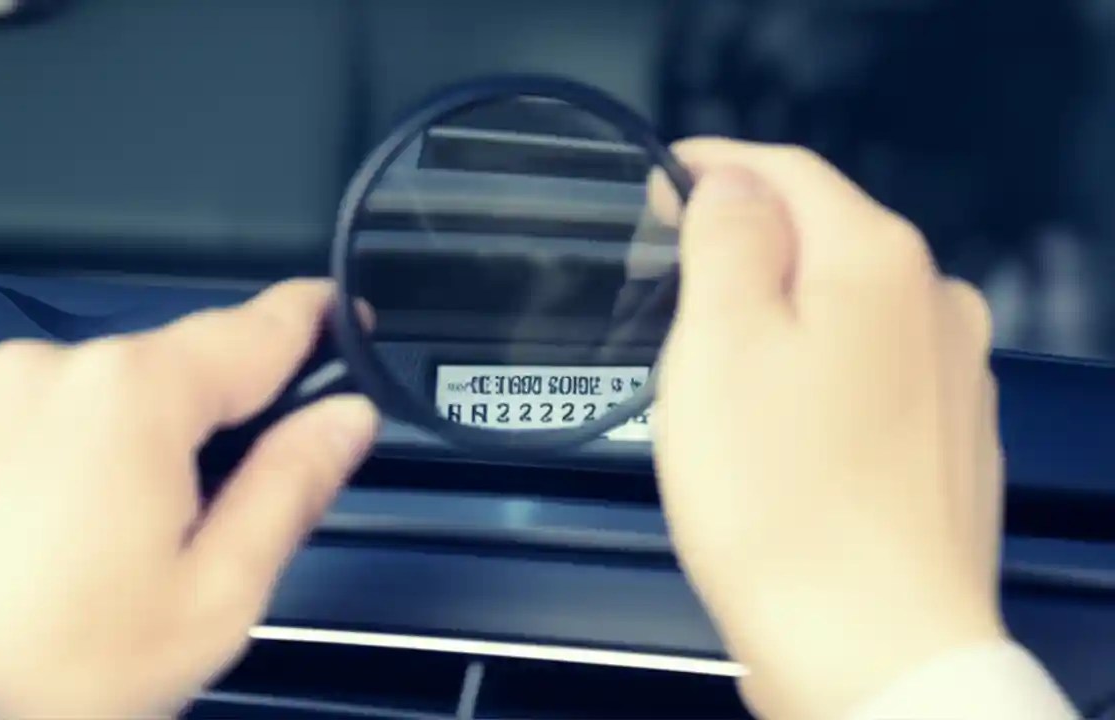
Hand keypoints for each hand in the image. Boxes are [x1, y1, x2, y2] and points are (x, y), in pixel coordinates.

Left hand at [0, 280, 378, 717]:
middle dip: (217, 424)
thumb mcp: (216, 592)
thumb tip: (344, 420)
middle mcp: (50, 373)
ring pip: (111, 397)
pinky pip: (45, 419)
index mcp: (130, 398)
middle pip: (180, 370)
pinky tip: (69, 538)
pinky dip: (74, 459)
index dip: (313, 319)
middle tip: (221, 517)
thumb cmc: (53, 675)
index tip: (341, 314)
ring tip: (126, 547)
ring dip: (141, 444)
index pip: (255, 327)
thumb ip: (293, 485)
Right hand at [653, 139, 1004, 718]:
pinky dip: (816, 378)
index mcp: (877, 261)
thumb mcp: (719, 342)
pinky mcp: (948, 441)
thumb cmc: (782, 503)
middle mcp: (934, 305)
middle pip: (822, 239)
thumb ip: (725, 239)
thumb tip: (731, 184)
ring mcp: (952, 378)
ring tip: (715, 377)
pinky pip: (868, 375)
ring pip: (845, 311)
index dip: (714, 166)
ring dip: (779, 318)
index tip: (663, 179)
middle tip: (668, 287)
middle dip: (744, 248)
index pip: (787, 170)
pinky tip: (778, 434)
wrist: (871, 648)